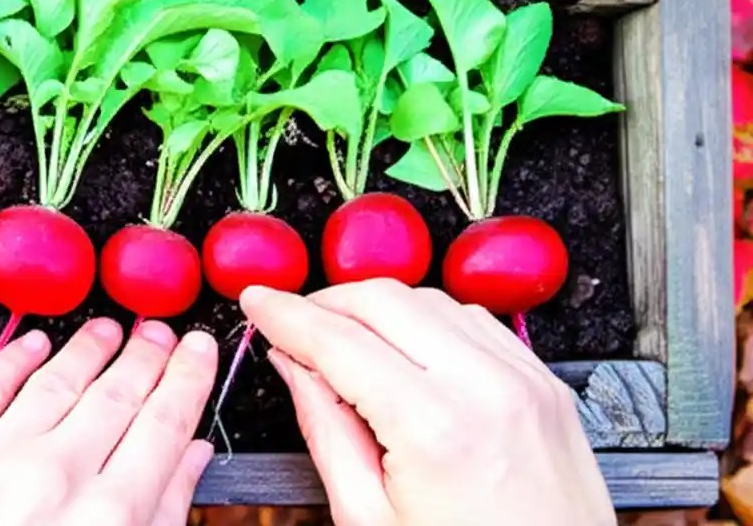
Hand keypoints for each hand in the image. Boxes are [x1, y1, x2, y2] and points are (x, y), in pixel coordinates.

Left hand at [0, 318, 218, 525]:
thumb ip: (162, 513)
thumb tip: (192, 457)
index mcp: (109, 517)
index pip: (164, 424)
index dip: (187, 379)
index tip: (198, 350)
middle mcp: (57, 478)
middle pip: (116, 395)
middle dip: (145, 356)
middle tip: (159, 331)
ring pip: (57, 380)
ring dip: (89, 347)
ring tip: (109, 330)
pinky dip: (16, 358)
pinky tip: (35, 343)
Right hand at [241, 279, 614, 525]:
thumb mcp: (369, 518)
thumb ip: (324, 429)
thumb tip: (293, 366)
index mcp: (436, 428)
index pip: (338, 340)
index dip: (285, 314)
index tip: (258, 303)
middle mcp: (487, 388)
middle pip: (384, 300)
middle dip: (325, 302)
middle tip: (291, 323)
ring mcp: (525, 380)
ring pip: (429, 299)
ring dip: (376, 308)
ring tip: (344, 342)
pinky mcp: (545, 383)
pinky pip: (475, 320)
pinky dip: (428, 321)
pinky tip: (404, 348)